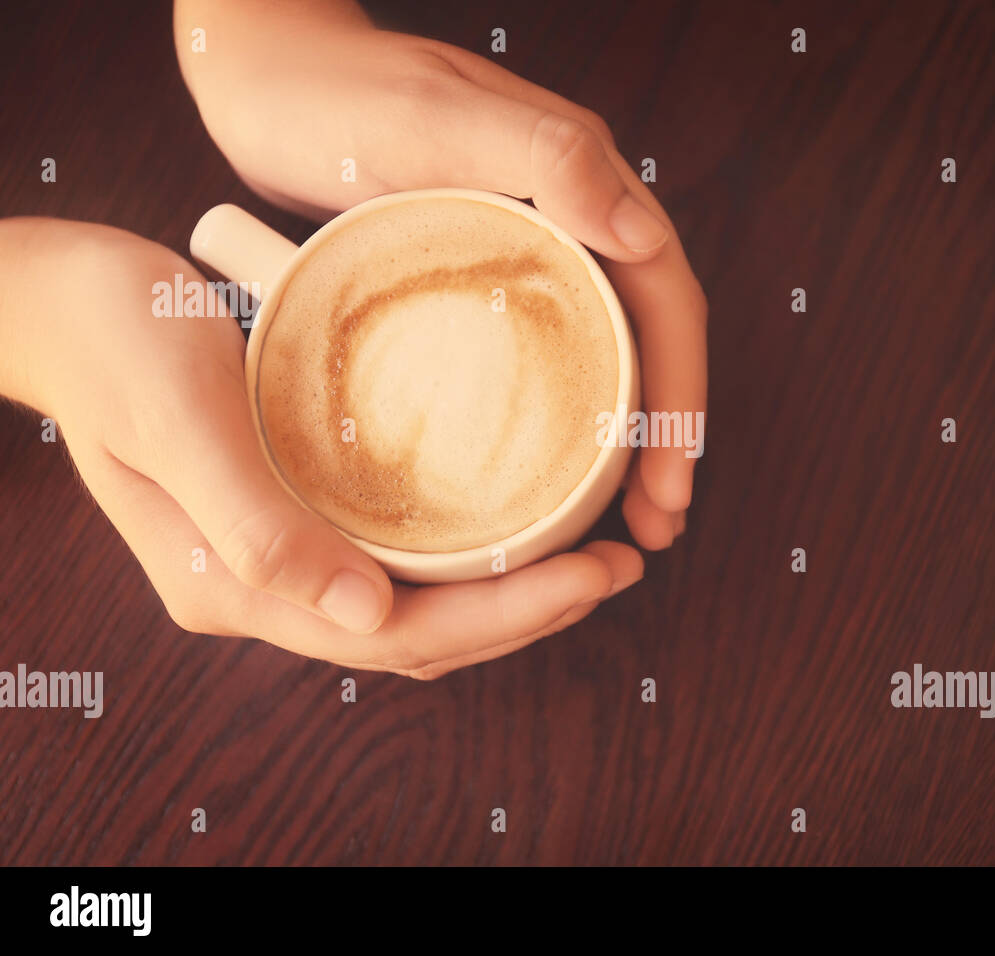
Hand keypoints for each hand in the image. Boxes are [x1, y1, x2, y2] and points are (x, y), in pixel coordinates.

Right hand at [0, 219, 641, 677]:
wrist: (59, 299)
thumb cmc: (110, 339)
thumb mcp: (178, 418)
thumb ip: (257, 524)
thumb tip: (365, 617)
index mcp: (235, 584)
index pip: (398, 635)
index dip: (507, 616)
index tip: (597, 573)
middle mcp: (264, 586)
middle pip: (420, 634)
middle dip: (528, 611)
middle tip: (621, 564)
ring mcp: (279, 554)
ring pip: (416, 605)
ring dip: (509, 589)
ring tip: (594, 551)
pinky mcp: (295, 511)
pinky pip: (398, 556)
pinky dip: (468, 551)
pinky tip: (521, 514)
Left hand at [175, 0, 706, 549]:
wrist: (263, 74)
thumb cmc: (338, 92)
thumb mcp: (438, 120)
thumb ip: (548, 159)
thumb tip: (647, 237)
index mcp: (584, 187)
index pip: (664, 302)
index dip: (680, 397)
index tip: (668, 484)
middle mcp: (572, 222)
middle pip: (646, 342)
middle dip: (664, 439)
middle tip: (654, 527)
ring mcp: (528, 253)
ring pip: (601, 355)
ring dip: (621, 441)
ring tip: (619, 520)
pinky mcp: (483, 278)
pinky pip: (542, 355)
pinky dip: (559, 418)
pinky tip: (544, 472)